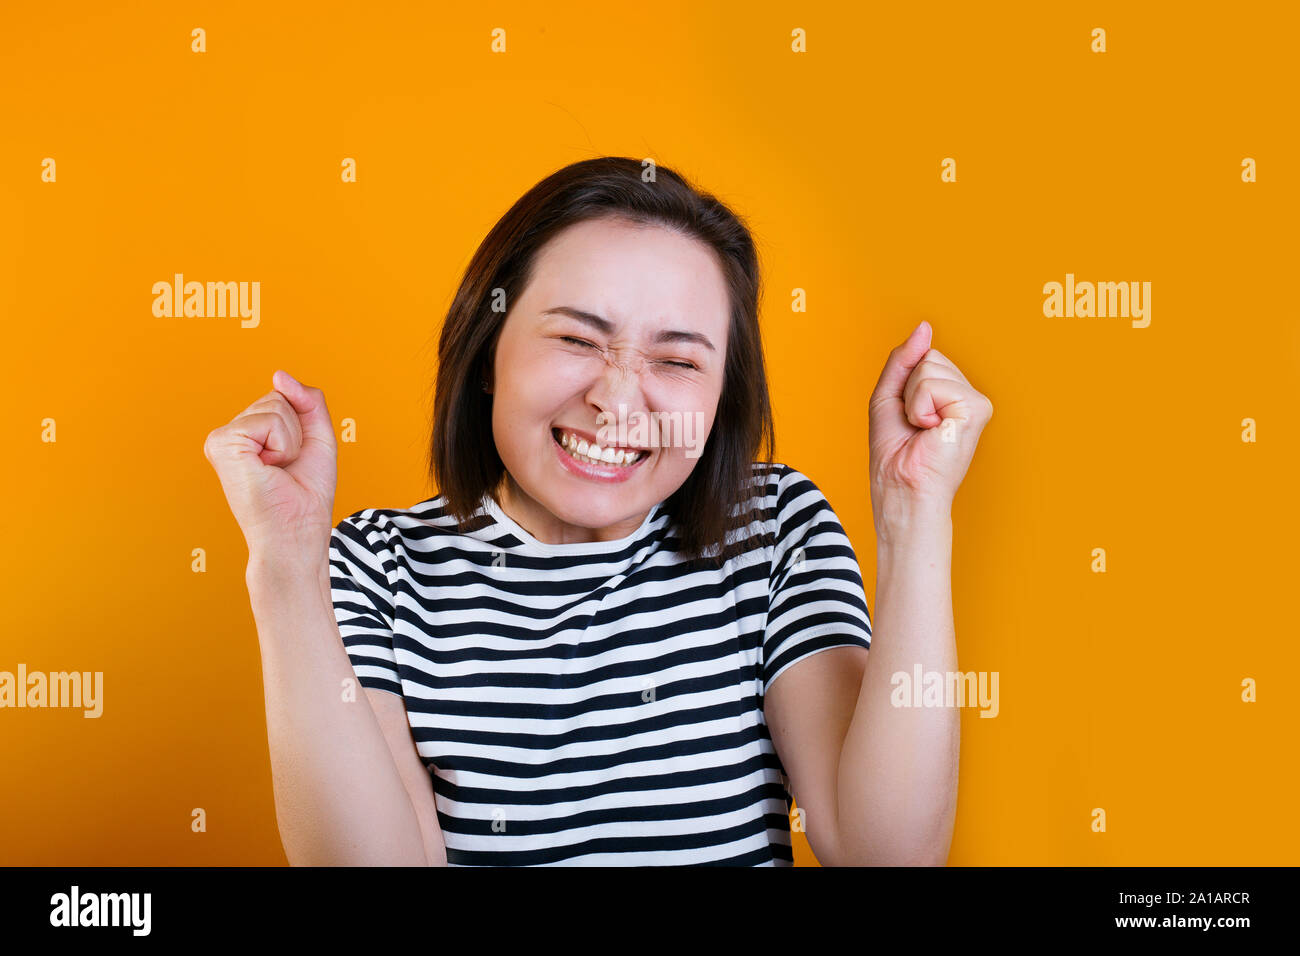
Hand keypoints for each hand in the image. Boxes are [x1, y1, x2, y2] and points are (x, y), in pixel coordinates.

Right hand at [204, 370, 338, 560]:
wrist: (297, 533)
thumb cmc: (306, 495)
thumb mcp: (317, 437)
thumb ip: (307, 400)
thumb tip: (279, 375)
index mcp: (249, 433)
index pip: (283, 396)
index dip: (303, 425)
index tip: (294, 460)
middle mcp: (231, 434)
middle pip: (279, 397)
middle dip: (298, 432)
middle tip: (287, 467)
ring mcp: (222, 438)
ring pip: (277, 406)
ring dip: (292, 441)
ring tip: (278, 470)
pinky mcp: (221, 444)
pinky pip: (270, 420)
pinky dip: (283, 445)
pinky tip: (269, 470)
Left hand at [867, 321, 992, 520]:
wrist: (901, 486)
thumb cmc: (895, 452)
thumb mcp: (890, 395)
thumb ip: (905, 359)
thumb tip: (924, 327)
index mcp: (950, 393)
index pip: (924, 355)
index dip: (903, 383)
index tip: (908, 416)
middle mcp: (967, 395)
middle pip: (928, 357)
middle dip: (907, 389)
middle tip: (914, 424)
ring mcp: (975, 401)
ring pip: (928, 368)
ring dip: (912, 401)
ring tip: (922, 429)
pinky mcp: (976, 408)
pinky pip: (931, 385)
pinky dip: (919, 408)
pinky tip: (931, 431)